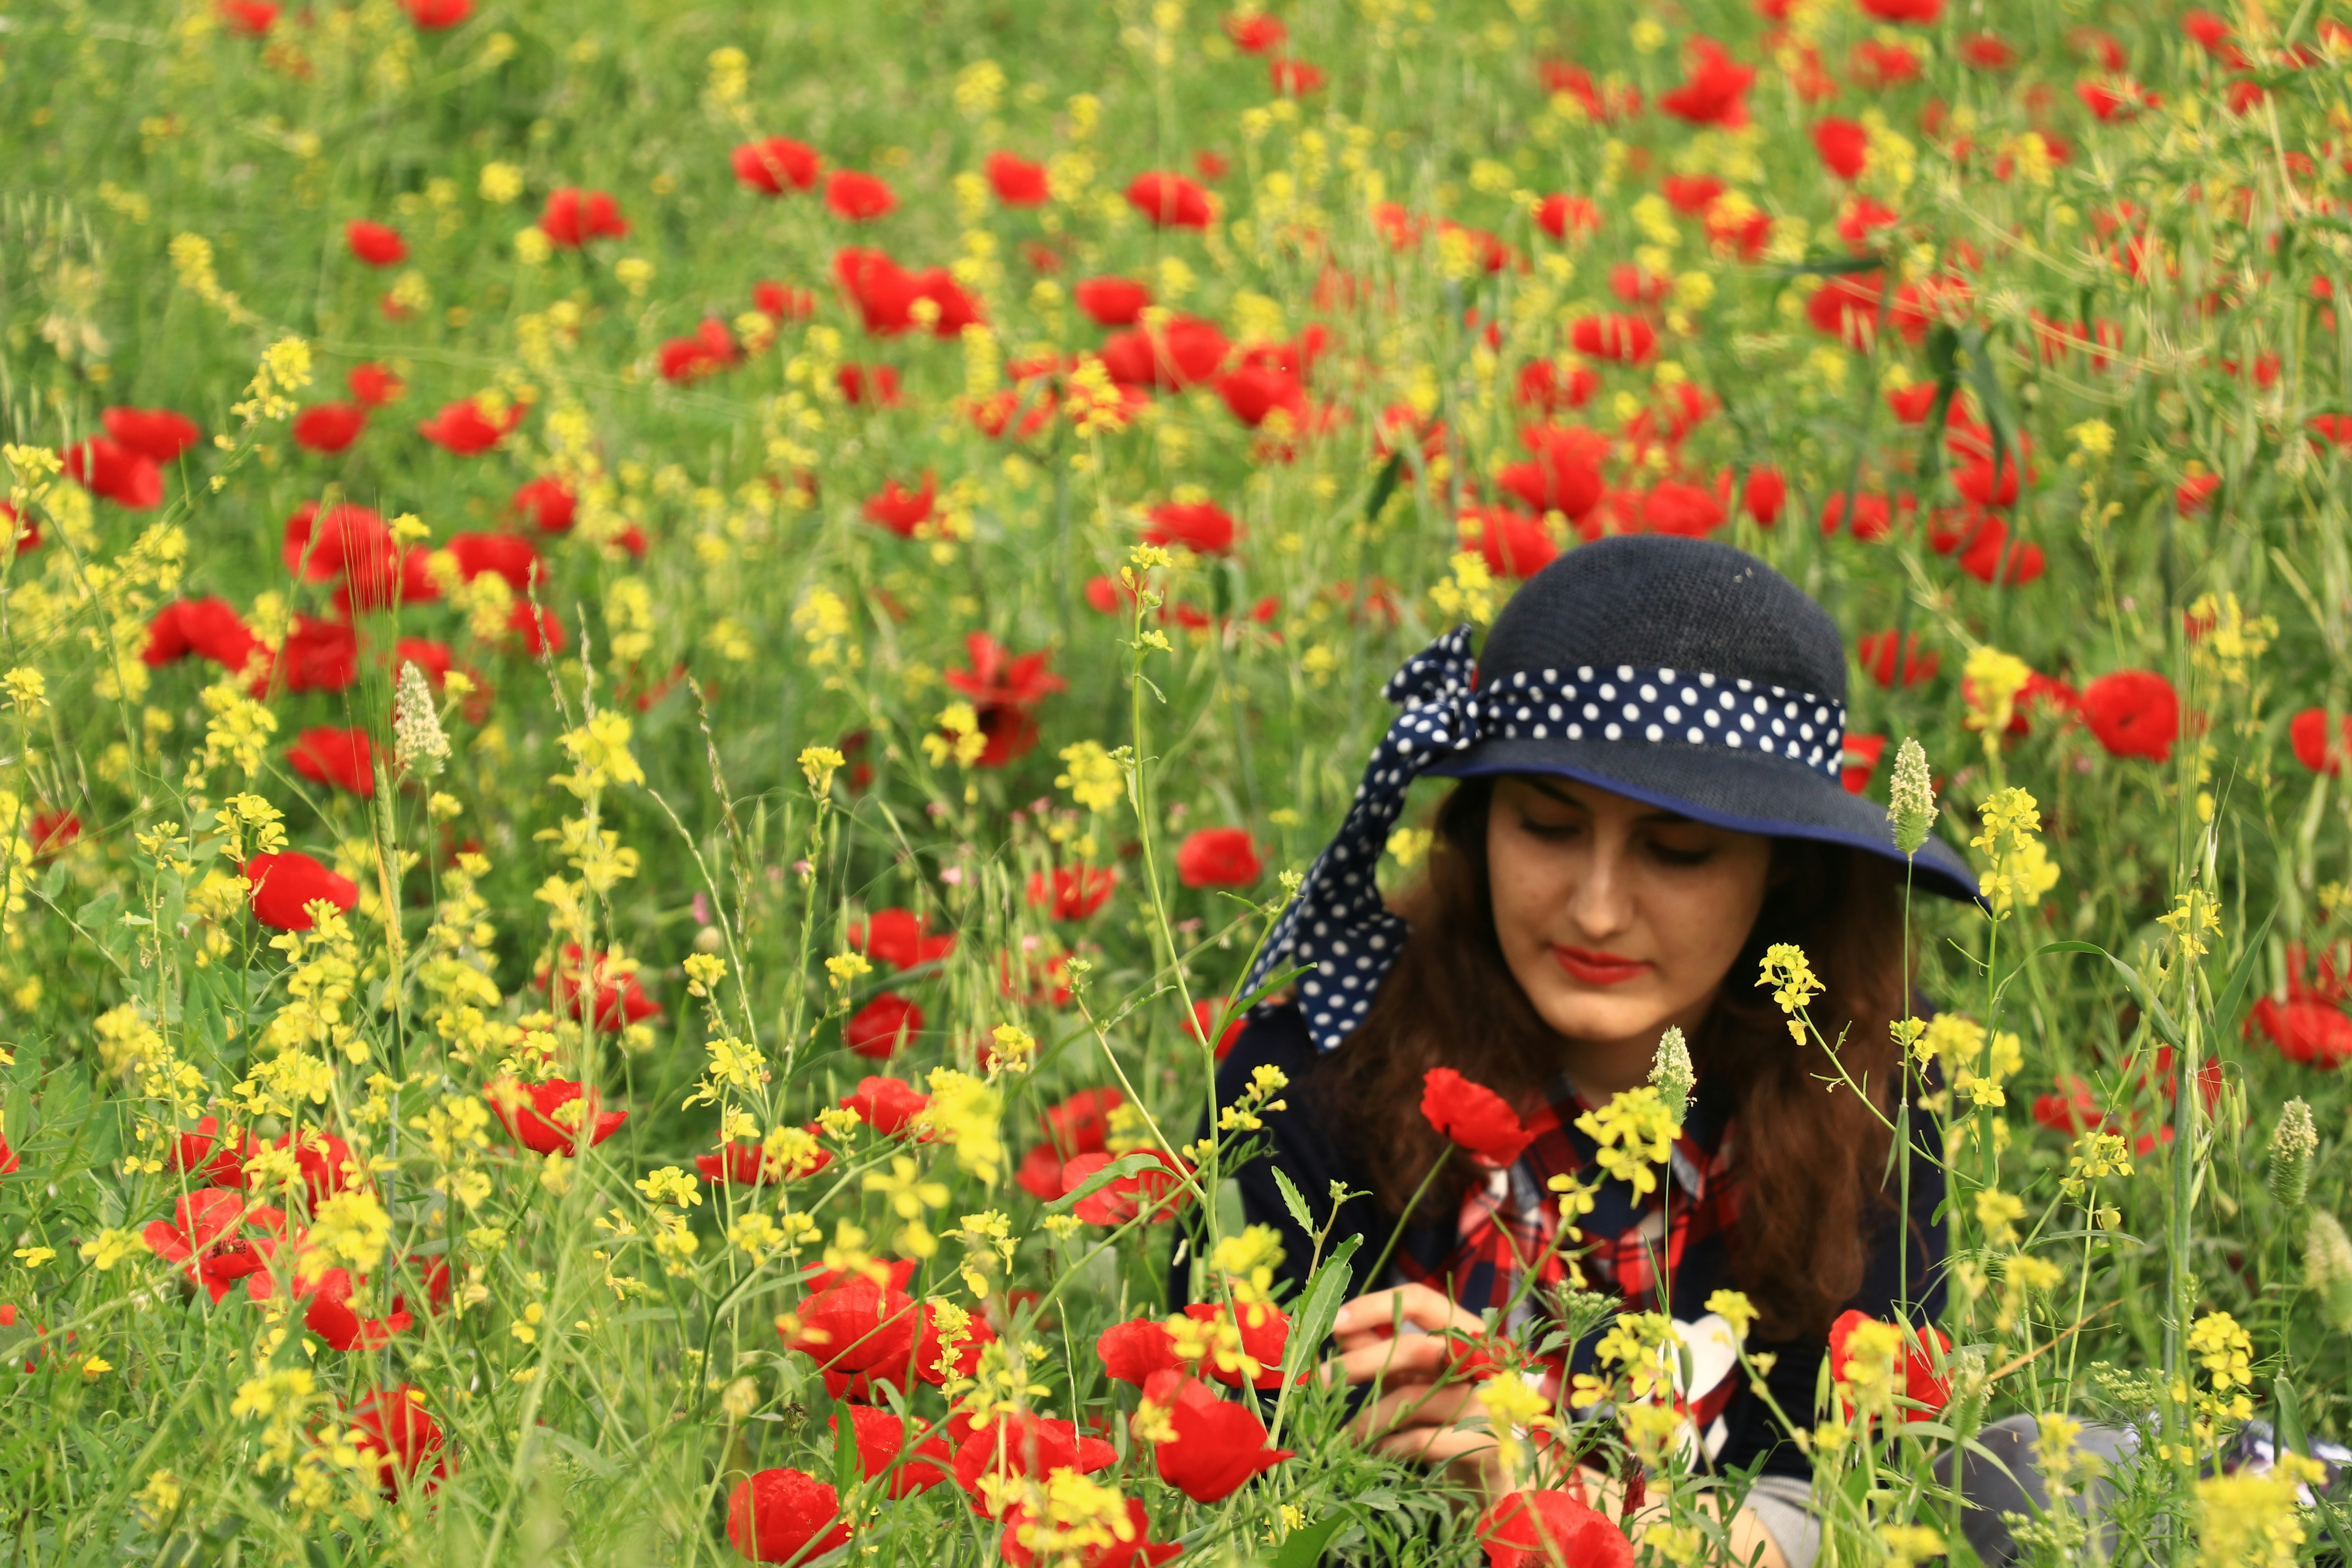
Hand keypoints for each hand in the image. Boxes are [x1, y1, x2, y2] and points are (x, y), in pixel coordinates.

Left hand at [1322, 1285, 1502, 1492]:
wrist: (1498, 1474)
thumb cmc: (1449, 1417)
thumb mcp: (1415, 1378)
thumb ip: (1382, 1351)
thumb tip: (1340, 1329)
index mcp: (1465, 1333)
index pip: (1420, 1300)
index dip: (1375, 1306)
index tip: (1335, 1322)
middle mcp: (1482, 1360)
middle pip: (1415, 1347)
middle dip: (1360, 1362)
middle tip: (1320, 1378)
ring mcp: (1489, 1403)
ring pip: (1413, 1399)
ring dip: (1370, 1419)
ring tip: (1349, 1434)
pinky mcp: (1486, 1444)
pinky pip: (1421, 1440)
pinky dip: (1390, 1446)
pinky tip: (1379, 1451)